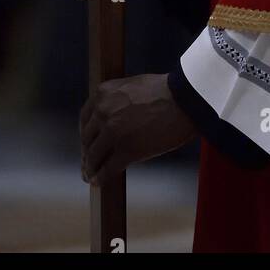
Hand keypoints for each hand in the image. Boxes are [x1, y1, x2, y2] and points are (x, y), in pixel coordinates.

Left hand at [80, 73, 196, 185]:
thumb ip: (117, 100)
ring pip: (94, 155)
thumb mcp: (131, 86)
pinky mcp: (127, 151)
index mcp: (103, 93)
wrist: (184, 101)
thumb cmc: (164, 92)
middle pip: (87, 138)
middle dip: (87, 152)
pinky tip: (98, 182)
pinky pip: (108, 168)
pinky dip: (101, 178)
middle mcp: (103, 112)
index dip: (85, 134)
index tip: (87, 143)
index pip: (85, 118)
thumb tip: (113, 116)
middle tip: (87, 163)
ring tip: (90, 176)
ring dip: (90, 168)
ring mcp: (113, 133)